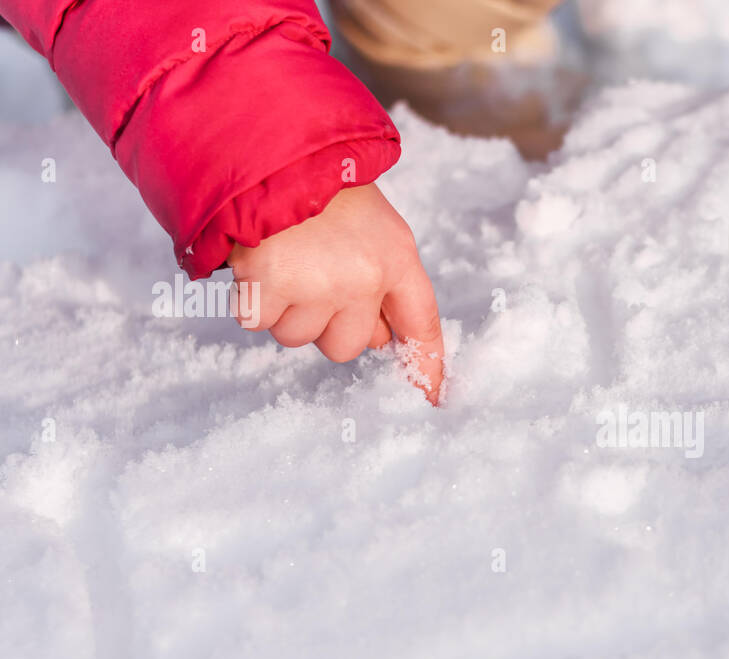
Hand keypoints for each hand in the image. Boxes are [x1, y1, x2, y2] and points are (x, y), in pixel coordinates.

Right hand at [228, 183, 443, 401]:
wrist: (265, 145)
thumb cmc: (316, 181)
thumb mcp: (372, 222)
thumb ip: (382, 280)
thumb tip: (379, 340)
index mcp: (396, 256)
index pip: (421, 321)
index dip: (425, 362)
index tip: (429, 395)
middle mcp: (364, 277)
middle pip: (348, 346)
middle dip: (326, 322)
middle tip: (309, 275)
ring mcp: (317, 284)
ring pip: (298, 337)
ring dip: (285, 309)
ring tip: (282, 259)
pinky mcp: (270, 286)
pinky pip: (258, 323)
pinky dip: (251, 299)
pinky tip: (256, 261)